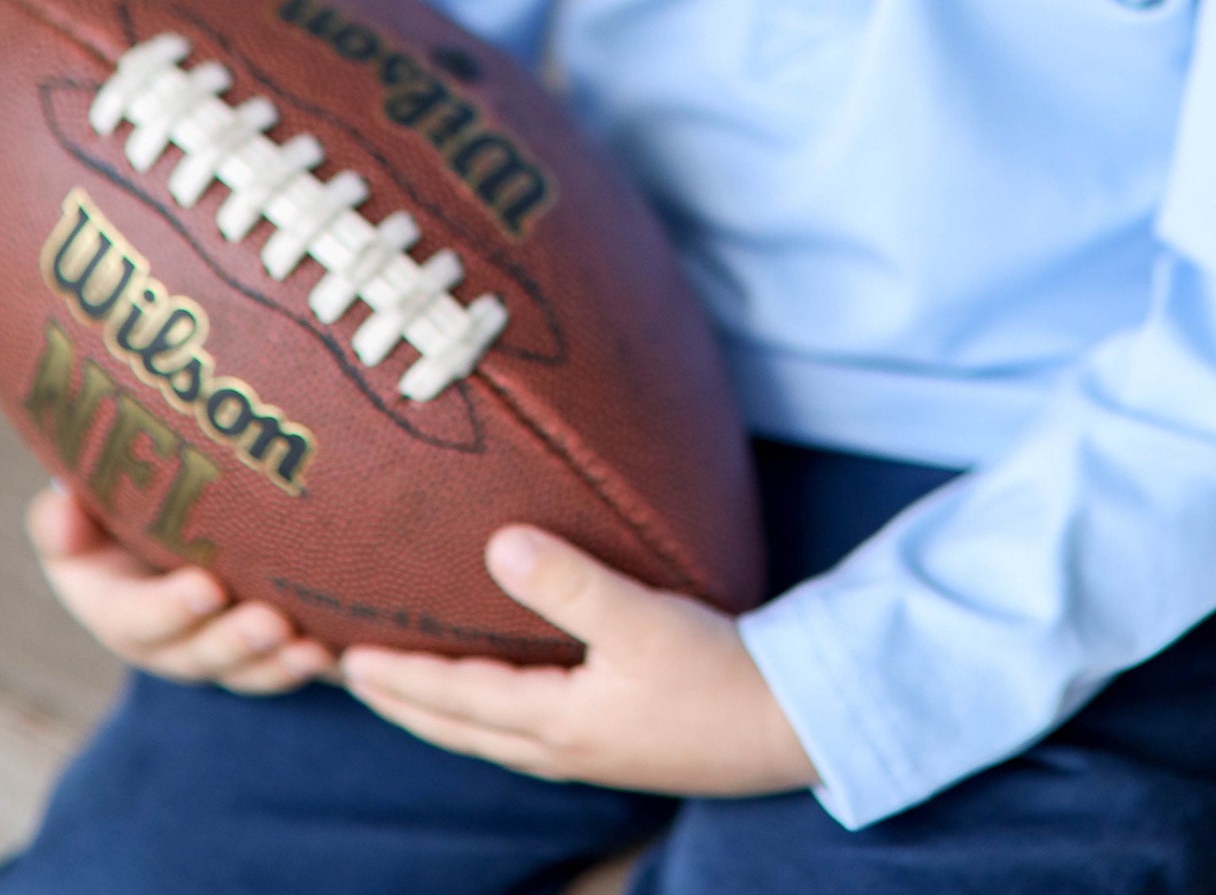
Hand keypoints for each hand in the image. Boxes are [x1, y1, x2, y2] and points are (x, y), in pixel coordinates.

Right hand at [26, 485, 332, 693]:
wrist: (175, 520)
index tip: (206, 588)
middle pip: (200, 655)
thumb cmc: (129, 504)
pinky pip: (290, 664)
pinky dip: (318, 662)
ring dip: (280, 664)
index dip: (170, 610)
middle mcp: (170, 641)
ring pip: (249, 671)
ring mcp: (220, 648)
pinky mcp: (266, 645)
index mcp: (119, 609)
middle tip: (271, 624)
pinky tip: (348, 653)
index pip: (138, 619)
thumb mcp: (88, 514)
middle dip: (235, 643)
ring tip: (313, 650)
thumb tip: (61, 511)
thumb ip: (68, 521)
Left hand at [342, 526, 815, 797]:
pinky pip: (520, 733)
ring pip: (486, 736)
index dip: (396, 677)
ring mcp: (585, 754)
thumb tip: (498, 543)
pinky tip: (495, 691)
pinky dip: (483, 713)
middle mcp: (559, 749)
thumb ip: (570, 582)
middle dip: (400, 702)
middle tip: (347, 675)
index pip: (453, 698)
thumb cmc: (719, 672)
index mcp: (556, 723)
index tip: (343, 659)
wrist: (790, 727)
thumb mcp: (643, 619)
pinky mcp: (612, 745)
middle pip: (456, 728)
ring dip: (437, 710)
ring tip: (402, 683)